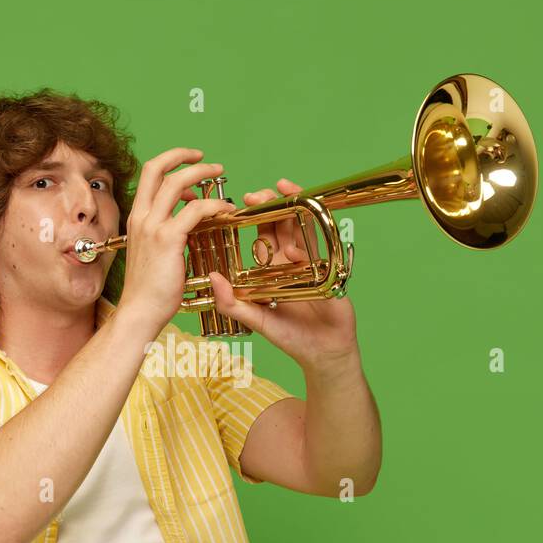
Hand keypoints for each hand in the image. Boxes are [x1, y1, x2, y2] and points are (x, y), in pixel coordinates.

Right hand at [118, 148, 233, 337]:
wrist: (140, 312)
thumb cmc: (149, 289)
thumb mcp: (151, 253)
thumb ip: (164, 234)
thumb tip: (185, 223)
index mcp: (136, 218)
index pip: (149, 175)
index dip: (170, 161)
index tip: (190, 163)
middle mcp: (141, 217)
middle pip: (157, 168)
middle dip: (184, 156)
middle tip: (208, 160)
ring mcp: (152, 227)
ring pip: (177, 183)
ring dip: (202, 173)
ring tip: (220, 175)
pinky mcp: (168, 240)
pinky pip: (195, 210)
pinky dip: (213, 204)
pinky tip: (225, 210)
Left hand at [202, 177, 358, 368]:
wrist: (323, 352)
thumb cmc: (290, 337)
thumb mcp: (256, 320)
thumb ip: (232, 303)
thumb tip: (212, 279)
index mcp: (272, 268)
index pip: (261, 235)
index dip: (250, 218)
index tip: (236, 206)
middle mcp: (291, 260)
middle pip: (280, 222)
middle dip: (268, 204)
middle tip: (254, 195)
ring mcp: (311, 260)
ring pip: (301, 224)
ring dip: (292, 205)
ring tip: (280, 190)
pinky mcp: (329, 265)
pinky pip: (322, 240)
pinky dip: (312, 229)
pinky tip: (300, 226)